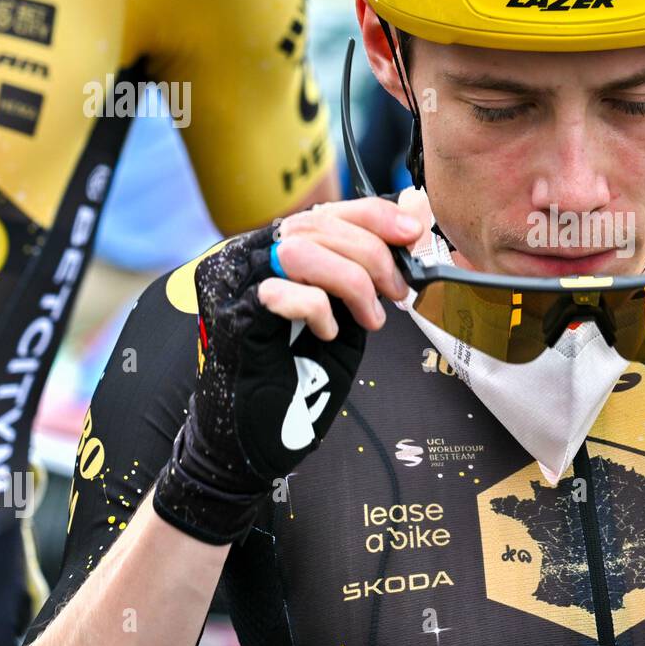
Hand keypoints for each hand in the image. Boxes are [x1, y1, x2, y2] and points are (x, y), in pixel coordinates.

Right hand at [152, 195, 429, 544]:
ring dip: (350, 282)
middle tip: (396, 293)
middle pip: (318, 224)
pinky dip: (317, 309)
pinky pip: (282, 292)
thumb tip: (411, 220)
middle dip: (372, 256)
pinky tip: (328, 333)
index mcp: (278, 250)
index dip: (374, 216)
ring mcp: (235, 285)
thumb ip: (370, 268)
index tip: (412, 234)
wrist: (264, 435)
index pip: (328, 210)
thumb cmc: (302, 375)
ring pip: (300, 249)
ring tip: (370, 319)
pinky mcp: (232, 317)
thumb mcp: (350, 311)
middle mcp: (250, 258)